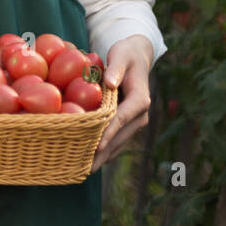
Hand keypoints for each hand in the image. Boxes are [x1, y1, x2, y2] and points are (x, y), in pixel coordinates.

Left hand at [89, 34, 152, 171]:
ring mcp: (136, 121)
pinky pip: (117, 139)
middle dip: (104, 153)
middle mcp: (141, 114)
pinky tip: (91, 160)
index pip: (122, 118)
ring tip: (85, 170)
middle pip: (121, 137)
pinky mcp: (129, 123)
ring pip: (119, 143)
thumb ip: (116, 68)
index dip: (109, 133)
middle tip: (85, 168)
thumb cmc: (126, 54)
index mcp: (140, 99)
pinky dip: (105, 150)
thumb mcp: (121, 55)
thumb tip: (109, 83)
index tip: (97, 147)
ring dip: (104, 157)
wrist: (137, 57)